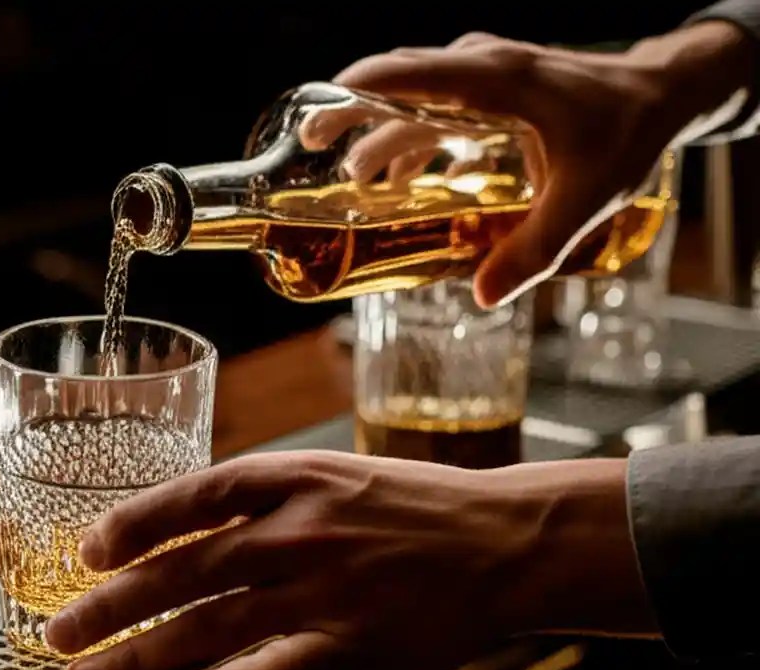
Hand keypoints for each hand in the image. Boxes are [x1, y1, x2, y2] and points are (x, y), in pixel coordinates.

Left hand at [45, 450, 650, 669]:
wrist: (504, 541)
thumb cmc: (414, 508)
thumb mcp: (334, 478)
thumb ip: (263, 504)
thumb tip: (185, 534)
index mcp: (289, 478)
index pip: (191, 495)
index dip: (133, 523)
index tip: (87, 550)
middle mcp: (294, 529)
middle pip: (181, 570)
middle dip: (110, 606)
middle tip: (57, 636)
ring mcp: (318, 588)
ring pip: (205, 626)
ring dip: (135, 656)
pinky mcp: (344, 643)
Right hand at [301, 22, 754, 307]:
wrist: (664, 93)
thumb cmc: (628, 133)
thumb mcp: (587, 199)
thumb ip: (534, 250)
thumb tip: (482, 297)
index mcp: (497, 81)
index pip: (409, 73)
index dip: (355, 89)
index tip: (314, 115)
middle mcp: (483, 68)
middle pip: (397, 81)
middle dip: (350, 115)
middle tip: (310, 149)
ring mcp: (486, 74)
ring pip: (415, 98)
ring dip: (381, 134)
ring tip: (356, 182)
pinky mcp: (493, 88)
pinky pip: (438, 107)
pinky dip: (414, 137)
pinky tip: (406, 180)